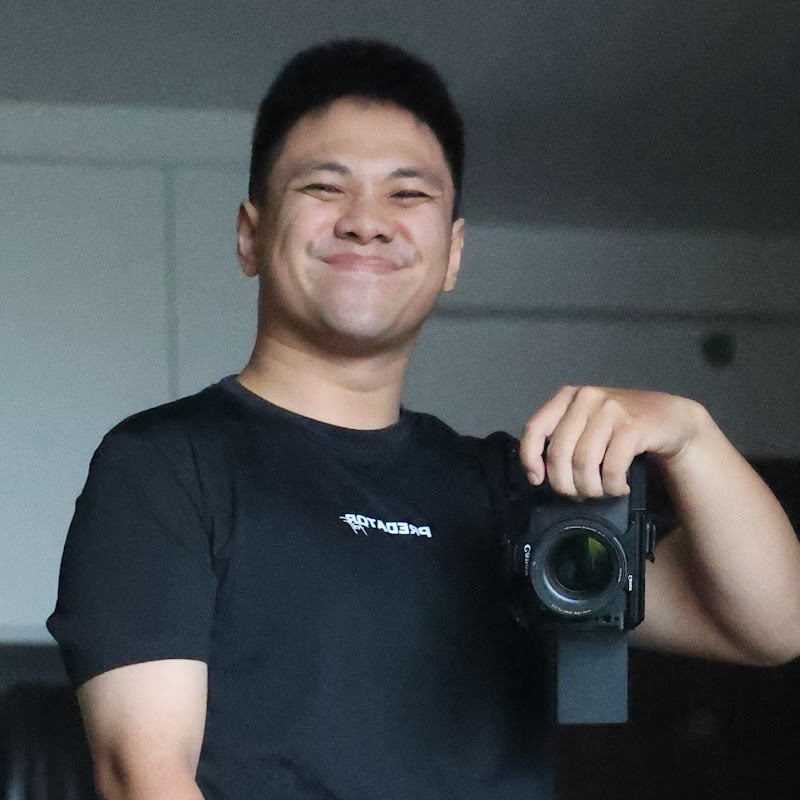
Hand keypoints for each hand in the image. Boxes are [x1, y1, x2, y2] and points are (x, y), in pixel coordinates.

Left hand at [520, 386, 706, 497]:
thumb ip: (564, 437)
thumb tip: (538, 473)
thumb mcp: (587, 423)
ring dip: (591, 489)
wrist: (669, 417)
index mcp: (568, 396)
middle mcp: (586, 398)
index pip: (535, 427)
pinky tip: (619, 488)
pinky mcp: (632, 426)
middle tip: (579, 495)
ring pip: (584, 463)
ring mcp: (610, 410)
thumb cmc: (621, 425)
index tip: (537, 480)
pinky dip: (613, 486)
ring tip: (601, 492)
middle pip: (559, 453)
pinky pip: (611, 468)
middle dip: (565, 484)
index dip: (530, 458)